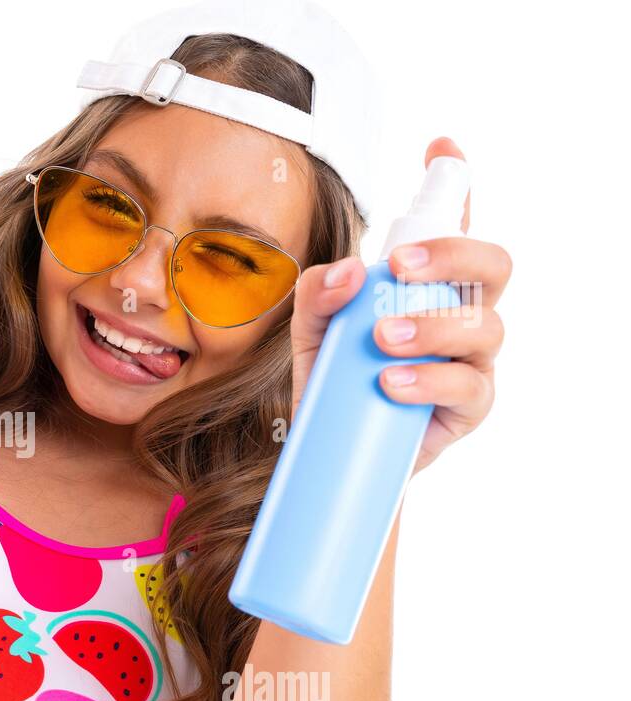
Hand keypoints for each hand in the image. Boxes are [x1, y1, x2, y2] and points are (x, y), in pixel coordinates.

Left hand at [289, 137, 509, 475]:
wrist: (329, 450)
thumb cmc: (331, 378)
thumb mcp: (309, 328)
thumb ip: (317, 291)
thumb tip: (349, 272)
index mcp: (427, 283)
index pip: (453, 225)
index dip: (456, 182)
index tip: (441, 148)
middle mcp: (461, 311)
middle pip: (494, 262)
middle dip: (453, 254)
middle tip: (397, 267)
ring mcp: (472, 359)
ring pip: (485, 326)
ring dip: (433, 327)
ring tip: (382, 339)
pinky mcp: (468, 408)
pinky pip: (470, 388)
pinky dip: (430, 381)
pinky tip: (392, 382)